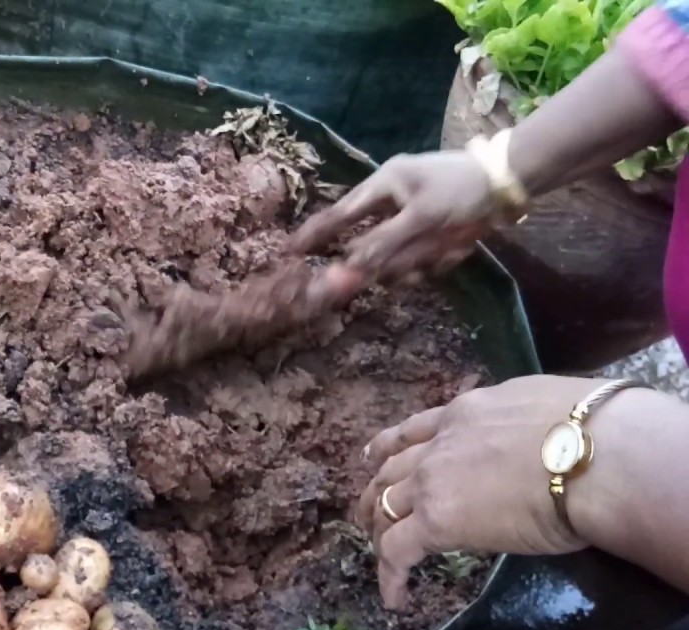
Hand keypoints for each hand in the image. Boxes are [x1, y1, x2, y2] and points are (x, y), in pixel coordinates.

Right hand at [289, 151, 500, 301]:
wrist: (515, 183)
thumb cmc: (463, 191)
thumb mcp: (421, 220)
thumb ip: (380, 247)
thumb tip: (343, 272)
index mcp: (382, 186)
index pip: (338, 215)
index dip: (313, 236)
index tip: (288, 253)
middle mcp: (392, 202)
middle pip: (369, 245)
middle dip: (391, 260)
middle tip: (409, 261)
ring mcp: (412, 218)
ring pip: (396, 257)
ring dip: (418, 262)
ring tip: (447, 249)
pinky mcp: (432, 232)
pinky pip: (421, 259)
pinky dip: (437, 260)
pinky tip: (458, 248)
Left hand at [358, 375, 632, 609]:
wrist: (597, 457)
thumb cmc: (594, 434)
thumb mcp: (540, 410)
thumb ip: (518, 426)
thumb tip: (530, 443)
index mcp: (466, 412)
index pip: (415, 431)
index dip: (390, 448)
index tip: (374, 459)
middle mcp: (439, 443)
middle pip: (391, 470)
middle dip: (375, 492)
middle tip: (367, 514)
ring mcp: (432, 481)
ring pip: (385, 507)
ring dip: (378, 532)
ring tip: (377, 554)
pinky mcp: (434, 520)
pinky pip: (397, 550)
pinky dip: (390, 574)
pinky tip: (395, 596)